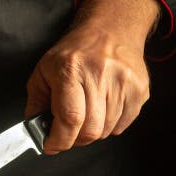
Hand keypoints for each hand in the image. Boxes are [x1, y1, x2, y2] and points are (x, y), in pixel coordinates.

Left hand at [24, 0, 160, 154]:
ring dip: (91, 132)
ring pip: (106, 131)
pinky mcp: (140, 90)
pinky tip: (101, 109)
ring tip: (84, 114)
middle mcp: (100, 75)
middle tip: (66, 133)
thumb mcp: (43, 71)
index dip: (59, 140)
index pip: (70, 117)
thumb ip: (36, 103)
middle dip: (74, 140)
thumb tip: (35, 131)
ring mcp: (124, 83)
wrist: (111, 29)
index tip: (50, 146)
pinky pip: (122, 125)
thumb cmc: (73, 52)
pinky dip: (109, 126)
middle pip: (90, 130)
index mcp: (71, 70)